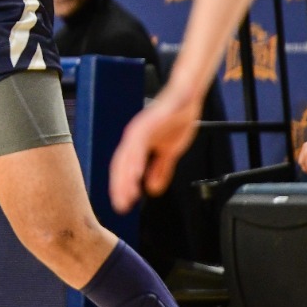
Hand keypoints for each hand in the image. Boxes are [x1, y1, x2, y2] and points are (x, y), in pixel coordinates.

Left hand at [110, 90, 200, 213]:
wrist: (187, 100)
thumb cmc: (177, 121)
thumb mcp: (169, 152)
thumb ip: (160, 170)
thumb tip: (152, 189)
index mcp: (136, 144)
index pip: (124, 169)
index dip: (122, 187)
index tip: (123, 204)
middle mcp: (133, 137)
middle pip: (120, 165)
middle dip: (119, 187)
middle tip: (121, 205)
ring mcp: (138, 130)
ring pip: (126, 157)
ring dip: (125, 177)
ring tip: (127, 195)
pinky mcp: (147, 124)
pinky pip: (138, 145)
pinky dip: (135, 160)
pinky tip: (135, 174)